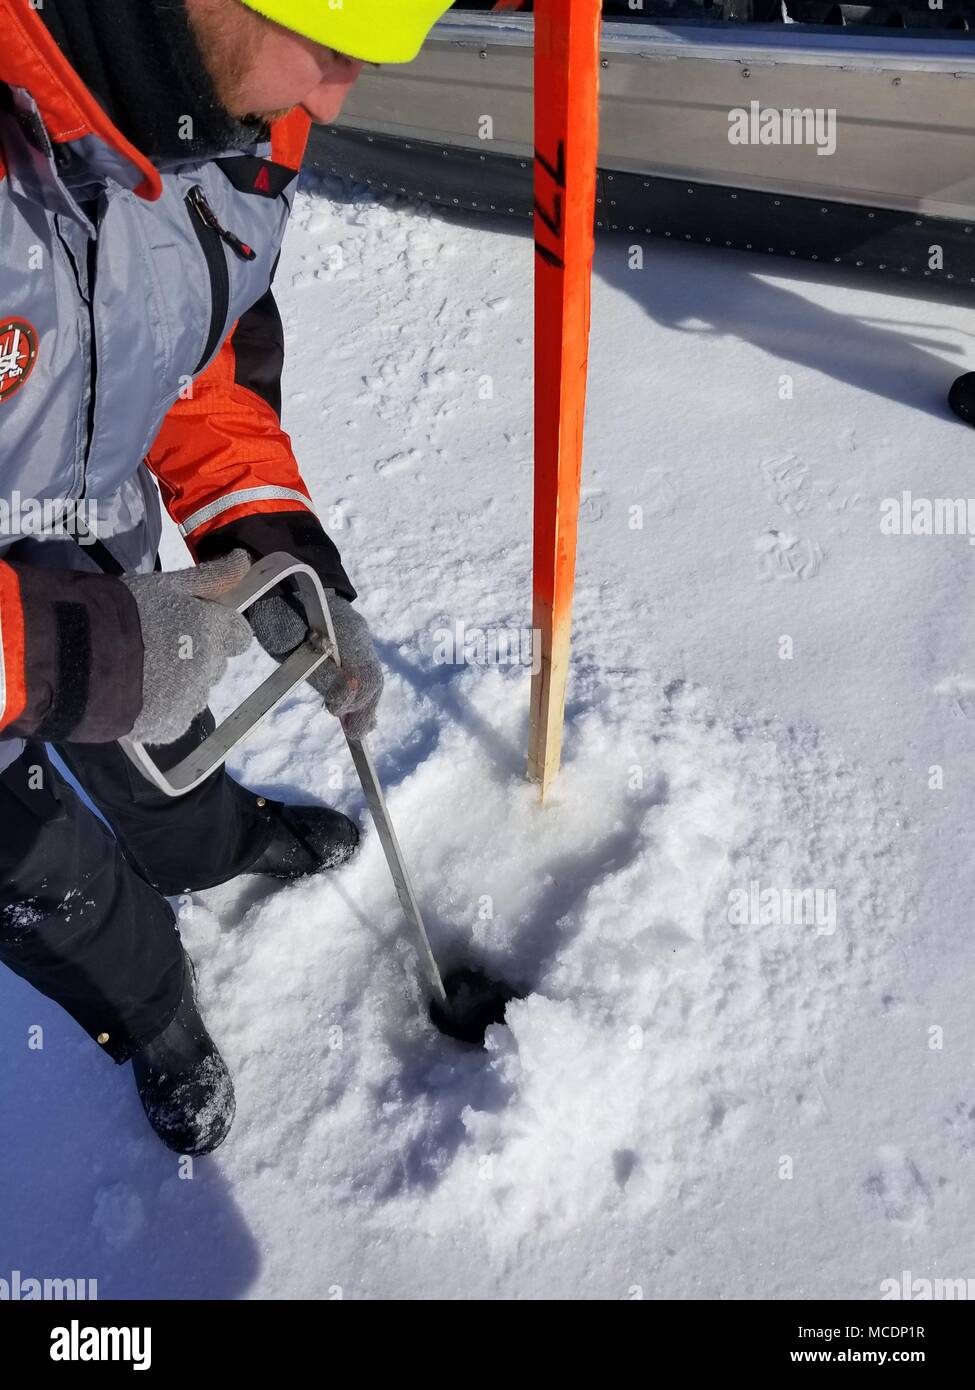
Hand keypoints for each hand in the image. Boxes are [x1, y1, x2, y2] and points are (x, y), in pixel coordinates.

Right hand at [123, 552, 253, 745]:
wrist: (79, 656)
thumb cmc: (121, 611)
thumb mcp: (165, 585)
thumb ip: (210, 577)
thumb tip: (244, 561)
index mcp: (212, 629)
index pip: (239, 635)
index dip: (218, 632)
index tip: (192, 630)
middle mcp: (210, 665)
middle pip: (215, 664)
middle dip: (196, 657)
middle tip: (158, 649)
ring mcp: (191, 699)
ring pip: (196, 692)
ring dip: (179, 685)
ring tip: (142, 674)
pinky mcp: (172, 725)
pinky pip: (177, 717)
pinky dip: (163, 710)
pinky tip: (138, 696)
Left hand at [247, 586, 382, 740]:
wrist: (279, 586)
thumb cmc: (279, 614)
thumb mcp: (290, 645)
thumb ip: (321, 672)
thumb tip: (347, 697)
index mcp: (348, 632)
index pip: (365, 676)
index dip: (354, 700)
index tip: (335, 714)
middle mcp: (361, 635)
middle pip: (374, 679)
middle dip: (364, 708)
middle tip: (352, 733)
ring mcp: (360, 638)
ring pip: (372, 678)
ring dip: (363, 704)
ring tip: (353, 727)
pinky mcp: (354, 644)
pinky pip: (364, 672)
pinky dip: (359, 694)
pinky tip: (351, 712)